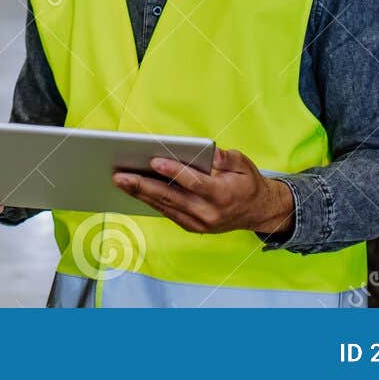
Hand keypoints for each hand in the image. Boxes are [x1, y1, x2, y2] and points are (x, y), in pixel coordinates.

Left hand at [113, 147, 294, 236]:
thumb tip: (209, 152)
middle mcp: (209, 213)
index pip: (194, 183)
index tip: (153, 161)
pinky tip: (135, 191)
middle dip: (144, 186)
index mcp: (223, 195)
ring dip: (141, 195)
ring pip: (166, 207)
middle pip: (172, 198)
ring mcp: (200, 223)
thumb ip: (226, 158)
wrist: (258, 212)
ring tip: (120, 181)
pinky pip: (168, 213)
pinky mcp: (193, 227)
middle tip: (121, 176)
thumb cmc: (247, 182)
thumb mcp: (244, 163)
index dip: (173, 172)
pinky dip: (151, 202)